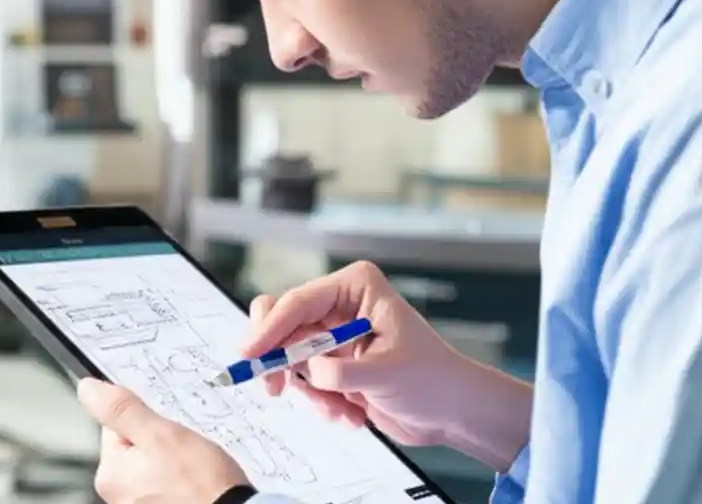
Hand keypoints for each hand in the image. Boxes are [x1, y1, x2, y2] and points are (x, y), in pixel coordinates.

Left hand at [77, 378, 248, 502]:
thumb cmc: (200, 483)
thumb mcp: (160, 434)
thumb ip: (122, 411)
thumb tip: (88, 389)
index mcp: (110, 475)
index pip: (117, 426)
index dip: (145, 421)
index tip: (165, 430)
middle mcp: (117, 496)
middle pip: (134, 447)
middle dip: (159, 442)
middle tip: (183, 450)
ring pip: (152, 465)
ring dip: (171, 461)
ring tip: (192, 468)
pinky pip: (165, 484)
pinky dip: (179, 480)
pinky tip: (195, 483)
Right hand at [245, 261, 531, 471]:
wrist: (451, 412)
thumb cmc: (433, 380)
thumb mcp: (387, 374)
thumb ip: (342, 370)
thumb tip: (309, 370)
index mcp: (355, 287)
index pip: (298, 302)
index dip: (269, 329)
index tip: (250, 355)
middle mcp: (338, 304)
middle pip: (280, 321)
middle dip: (277, 358)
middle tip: (273, 387)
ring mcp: (332, 334)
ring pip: (288, 356)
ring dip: (310, 391)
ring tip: (341, 411)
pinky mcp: (331, 362)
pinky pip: (303, 380)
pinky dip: (319, 402)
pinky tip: (350, 414)